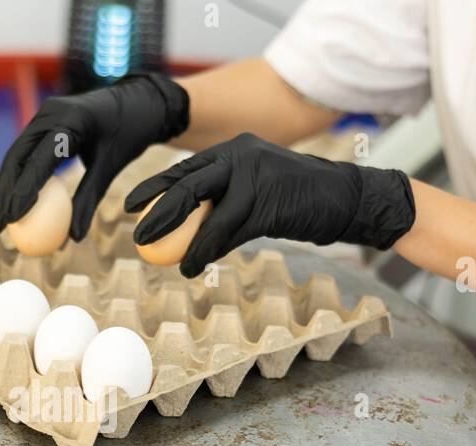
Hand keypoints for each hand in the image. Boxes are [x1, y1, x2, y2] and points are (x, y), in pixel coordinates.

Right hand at [0, 73, 189, 241]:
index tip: (13, 219)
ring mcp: (42, 116)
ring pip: (15, 157)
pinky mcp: (41, 123)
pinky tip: (8, 206)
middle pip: (16, 158)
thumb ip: (90, 199)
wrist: (135, 101)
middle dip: (2, 195)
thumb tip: (74, 238)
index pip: (39, 158)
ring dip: (3, 191)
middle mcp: (50, 114)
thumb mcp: (111, 167)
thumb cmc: (127, 134)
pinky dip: (15, 181)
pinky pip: (23, 155)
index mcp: (71, 119)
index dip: (23, 190)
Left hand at [124, 133, 414, 276]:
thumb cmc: (299, 200)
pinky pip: (226, 232)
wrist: (345, 199)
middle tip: (137, 236)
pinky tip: (193, 266)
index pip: (185, 167)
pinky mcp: (267, 203)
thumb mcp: (257, 192)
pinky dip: (207, 252)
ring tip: (170, 264)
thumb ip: (225, 198)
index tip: (129, 205)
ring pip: (206, 213)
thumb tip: (187, 221)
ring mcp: (255, 177)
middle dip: (157, 212)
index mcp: (235, 149)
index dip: (154, 187)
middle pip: (187, 185)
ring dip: (184, 243)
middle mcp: (241, 155)